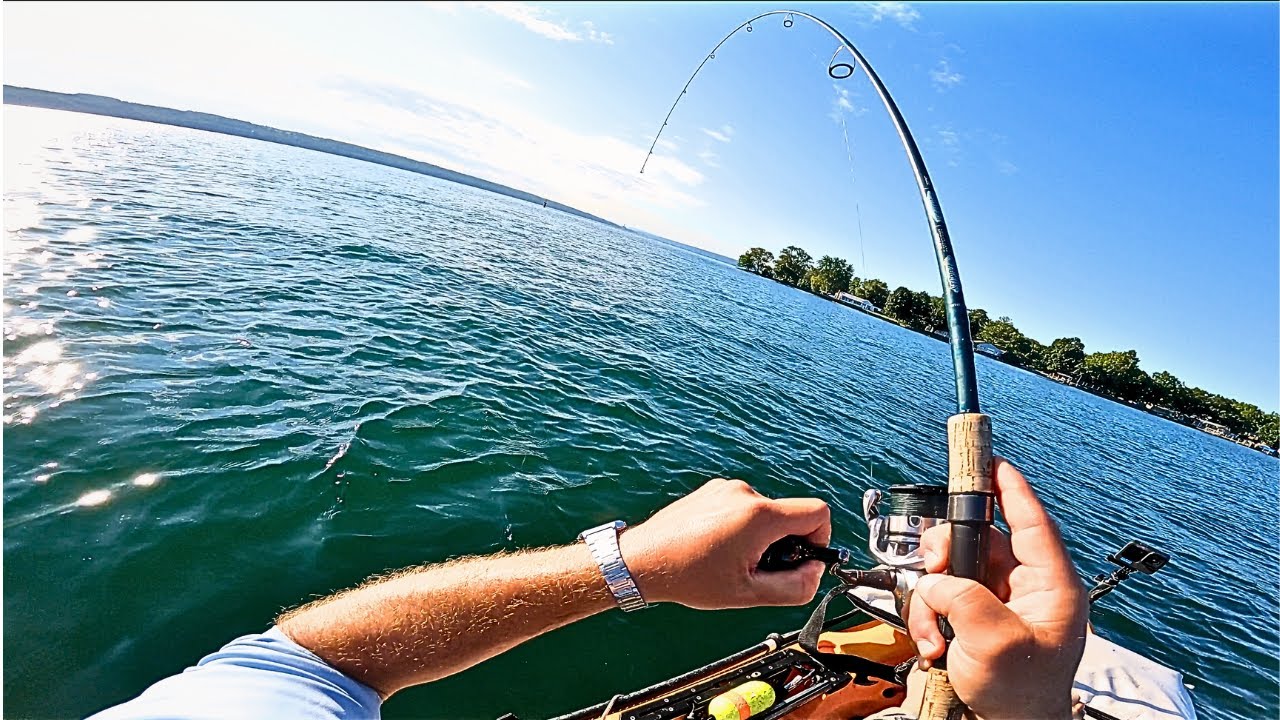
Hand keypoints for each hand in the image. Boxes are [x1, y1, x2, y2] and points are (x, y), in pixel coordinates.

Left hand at [619, 478, 830, 609]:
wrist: (641, 560)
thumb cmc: (691, 577)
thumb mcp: (749, 594)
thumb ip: (794, 587)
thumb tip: (815, 571)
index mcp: (759, 515)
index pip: (817, 512)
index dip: (820, 539)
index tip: (802, 560)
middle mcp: (745, 493)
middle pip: (789, 515)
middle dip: (784, 544)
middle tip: (757, 570)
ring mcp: (726, 489)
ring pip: (764, 514)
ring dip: (759, 538)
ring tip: (730, 561)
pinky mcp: (711, 491)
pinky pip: (742, 508)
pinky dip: (740, 528)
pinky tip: (716, 549)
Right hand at [907, 458, 1087, 719]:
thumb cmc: (1023, 695)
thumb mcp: (996, 641)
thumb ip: (964, 597)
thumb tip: (938, 578)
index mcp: (1051, 587)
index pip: (1032, 522)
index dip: (1011, 488)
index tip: (992, 460)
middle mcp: (1026, 590)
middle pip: (980, 543)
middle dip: (949, 555)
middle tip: (935, 568)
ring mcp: (999, 605)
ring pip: (953, 571)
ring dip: (933, 597)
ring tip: (935, 632)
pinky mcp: (975, 620)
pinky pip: (943, 598)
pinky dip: (930, 616)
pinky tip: (934, 643)